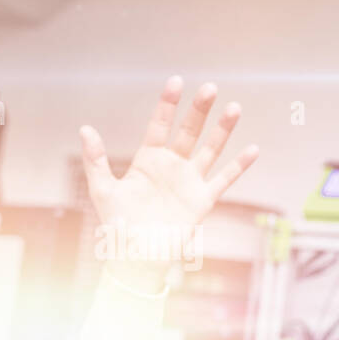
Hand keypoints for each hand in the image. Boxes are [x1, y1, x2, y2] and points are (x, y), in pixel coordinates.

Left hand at [79, 76, 258, 291]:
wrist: (136, 258)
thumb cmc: (117, 225)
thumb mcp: (103, 190)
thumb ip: (96, 160)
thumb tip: (85, 129)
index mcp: (148, 159)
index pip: (160, 124)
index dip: (168, 104)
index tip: (176, 82)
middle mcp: (171, 165)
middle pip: (189, 131)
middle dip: (199, 110)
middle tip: (210, 88)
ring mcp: (189, 181)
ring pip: (210, 149)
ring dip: (222, 130)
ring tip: (234, 108)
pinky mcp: (202, 200)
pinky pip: (224, 179)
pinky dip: (239, 166)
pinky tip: (253, 149)